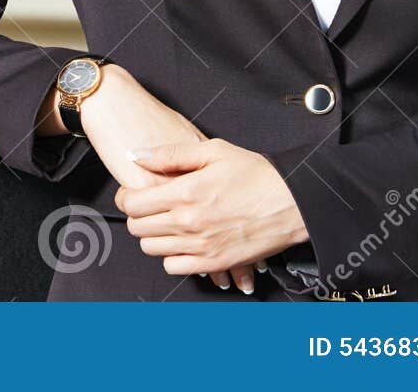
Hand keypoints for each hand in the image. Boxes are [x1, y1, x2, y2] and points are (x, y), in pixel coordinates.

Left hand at [116, 138, 309, 279]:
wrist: (292, 201)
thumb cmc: (256, 174)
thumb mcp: (212, 151)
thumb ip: (170, 153)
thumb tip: (136, 155)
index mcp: (185, 192)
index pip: (132, 204)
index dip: (126, 198)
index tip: (132, 194)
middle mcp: (188, 222)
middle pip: (138, 229)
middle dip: (138, 216)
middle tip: (149, 207)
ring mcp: (200, 246)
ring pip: (152, 249)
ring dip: (153, 236)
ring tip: (167, 223)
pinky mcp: (214, 262)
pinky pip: (174, 267)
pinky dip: (173, 256)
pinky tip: (183, 242)